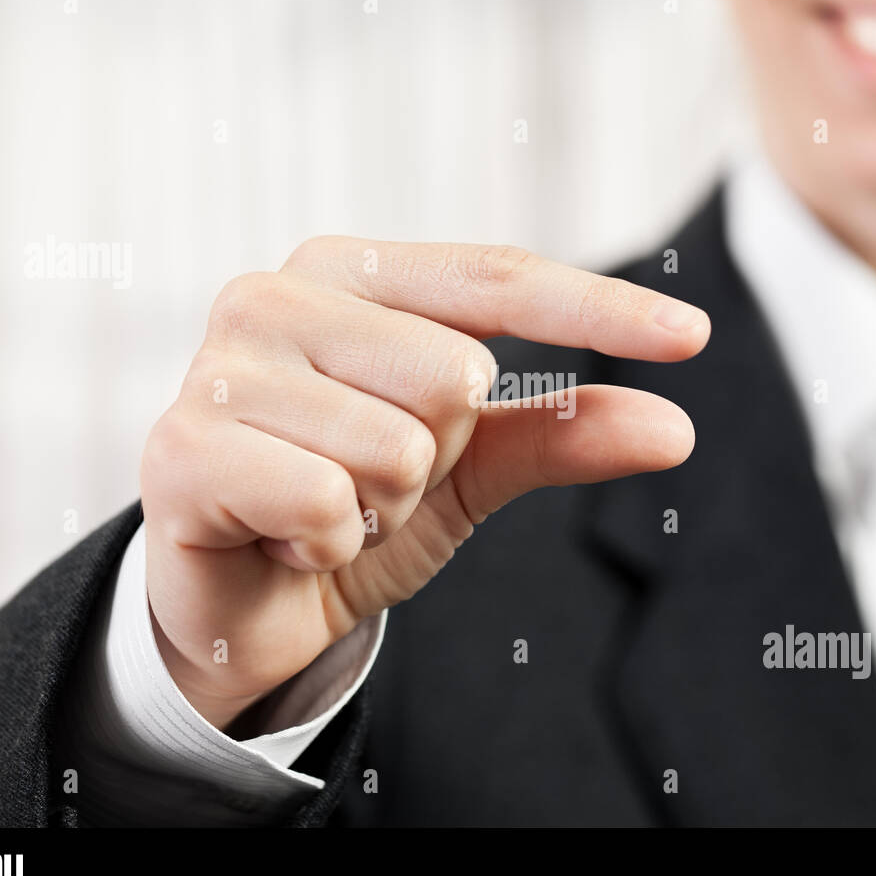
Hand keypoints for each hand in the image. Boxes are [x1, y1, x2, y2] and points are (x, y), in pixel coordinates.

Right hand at [140, 238, 709, 727]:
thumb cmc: (352, 506)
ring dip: (380, 507)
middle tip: (370, 481)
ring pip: (397, 444)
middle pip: (456, 372)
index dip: (598, 308)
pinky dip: (329, 544)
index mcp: (348, 273)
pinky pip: (328, 501)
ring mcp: (220, 365)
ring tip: (322, 508)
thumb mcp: (471, 468)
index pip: (496, 278)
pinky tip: (282, 538)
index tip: (693, 337)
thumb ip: (560, 431)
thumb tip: (677, 427)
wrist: (243, 601)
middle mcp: (276, 294)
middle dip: (436, 458)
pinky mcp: (182, 447)